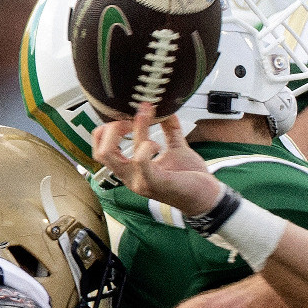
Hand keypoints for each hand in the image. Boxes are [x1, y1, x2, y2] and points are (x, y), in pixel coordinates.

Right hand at [93, 104, 222, 216]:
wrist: (207, 198)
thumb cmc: (190, 179)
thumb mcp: (176, 148)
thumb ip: (169, 129)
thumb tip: (166, 108)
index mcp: (131, 170)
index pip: (101, 150)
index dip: (109, 129)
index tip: (128, 116)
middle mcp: (130, 178)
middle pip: (100, 152)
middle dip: (112, 128)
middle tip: (132, 117)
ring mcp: (139, 181)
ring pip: (113, 153)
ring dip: (129, 130)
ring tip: (146, 120)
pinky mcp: (154, 182)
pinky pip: (140, 160)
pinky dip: (147, 145)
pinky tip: (158, 144)